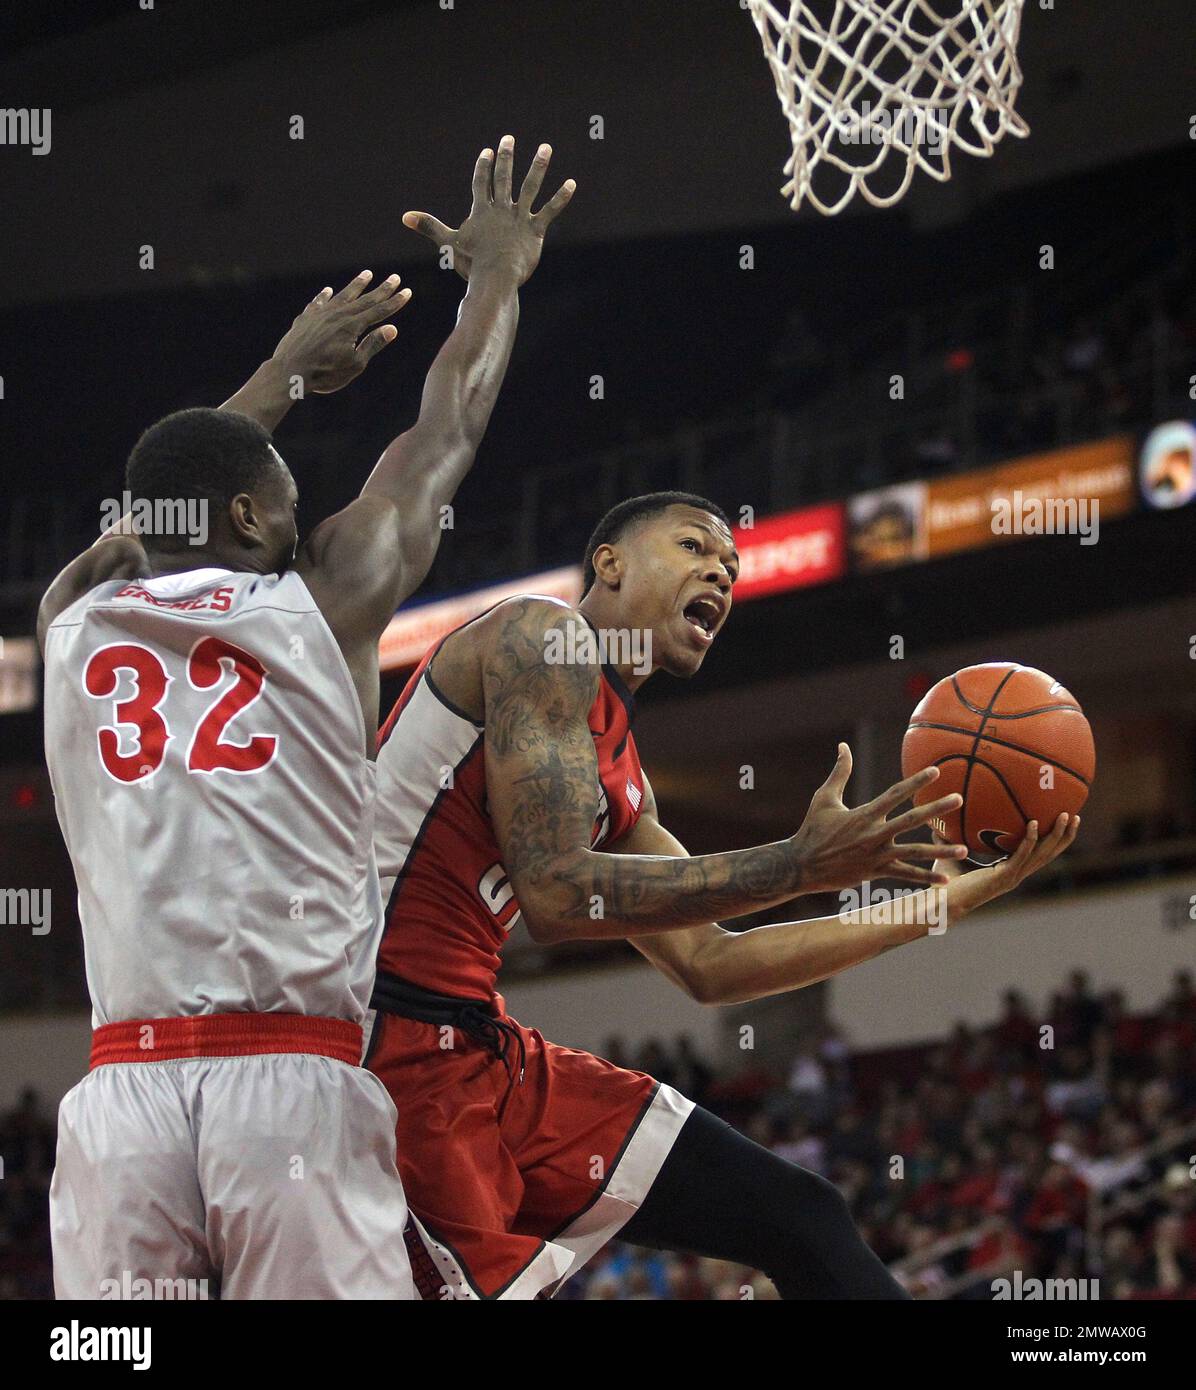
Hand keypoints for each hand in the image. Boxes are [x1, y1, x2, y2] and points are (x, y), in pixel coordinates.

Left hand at [270, 270, 411, 392]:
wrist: (290, 371)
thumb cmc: (325, 373)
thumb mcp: (354, 364)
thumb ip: (373, 344)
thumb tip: (392, 328)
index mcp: (352, 326)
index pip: (379, 311)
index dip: (394, 302)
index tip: (407, 291)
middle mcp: (338, 315)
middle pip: (364, 299)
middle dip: (382, 289)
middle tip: (395, 277)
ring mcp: (320, 314)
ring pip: (342, 296)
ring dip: (356, 285)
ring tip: (367, 274)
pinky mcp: (306, 319)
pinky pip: (318, 303)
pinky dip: (325, 296)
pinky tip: (328, 291)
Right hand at [403, 135, 574, 285]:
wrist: (494, 276)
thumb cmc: (471, 263)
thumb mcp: (448, 243)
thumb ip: (429, 227)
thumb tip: (404, 217)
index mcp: (481, 211)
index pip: (481, 183)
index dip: (483, 166)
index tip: (487, 151)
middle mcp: (501, 209)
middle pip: (503, 177)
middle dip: (505, 157)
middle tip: (508, 139)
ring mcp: (519, 218)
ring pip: (530, 187)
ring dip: (538, 166)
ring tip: (545, 148)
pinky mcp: (535, 230)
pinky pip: (550, 210)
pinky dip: (561, 197)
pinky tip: (571, 183)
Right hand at [790, 744, 967, 893]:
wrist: (800, 865)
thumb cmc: (812, 829)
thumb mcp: (824, 798)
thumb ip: (839, 772)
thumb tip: (843, 745)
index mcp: (863, 814)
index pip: (894, 795)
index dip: (915, 782)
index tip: (936, 771)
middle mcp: (872, 834)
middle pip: (910, 820)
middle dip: (935, 809)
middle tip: (959, 799)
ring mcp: (875, 855)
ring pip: (914, 853)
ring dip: (940, 850)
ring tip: (964, 849)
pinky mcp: (875, 873)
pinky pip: (905, 876)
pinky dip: (926, 878)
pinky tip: (946, 880)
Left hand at [941, 814, 1080, 926]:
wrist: (942, 902)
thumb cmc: (945, 881)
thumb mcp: (953, 854)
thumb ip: (951, 839)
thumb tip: (939, 821)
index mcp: (1010, 870)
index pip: (1039, 855)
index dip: (1053, 841)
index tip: (1063, 822)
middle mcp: (1016, 874)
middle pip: (1049, 854)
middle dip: (1064, 837)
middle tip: (1075, 817)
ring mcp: (1012, 877)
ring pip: (1042, 854)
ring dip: (1055, 835)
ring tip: (1066, 816)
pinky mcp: (1004, 877)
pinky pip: (1021, 856)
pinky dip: (1029, 840)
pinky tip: (1034, 824)